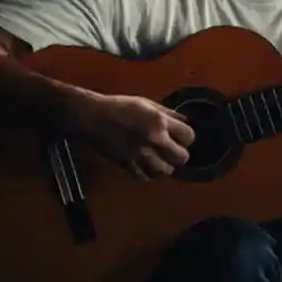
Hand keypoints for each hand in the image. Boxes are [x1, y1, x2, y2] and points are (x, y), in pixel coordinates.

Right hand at [70, 94, 195, 181]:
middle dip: (179, 155)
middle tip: (171, 151)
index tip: (180, 138)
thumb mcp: (146, 103)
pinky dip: (148, 174)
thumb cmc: (118, 106)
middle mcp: (153, 138)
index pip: (189, 136)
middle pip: (182, 158)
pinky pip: (146, 178)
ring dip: (164, 167)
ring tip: (158, 160)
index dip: (186, 138)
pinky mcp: (128, 165)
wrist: (93, 117)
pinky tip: (146, 166)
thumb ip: (167, 113)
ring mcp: (141, 154)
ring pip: (165, 171)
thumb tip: (183, 121)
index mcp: (159, 121)